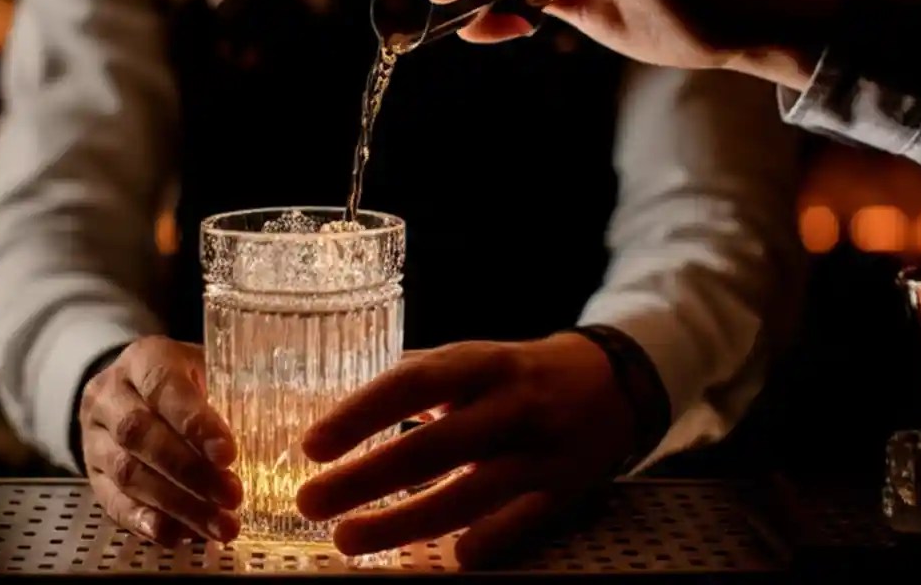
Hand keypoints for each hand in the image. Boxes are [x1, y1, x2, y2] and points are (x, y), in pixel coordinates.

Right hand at [79, 336, 242, 545]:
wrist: (131, 390)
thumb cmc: (184, 380)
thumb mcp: (207, 368)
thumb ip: (237, 389)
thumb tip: (292, 418)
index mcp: (143, 359)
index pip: (164, 388)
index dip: (195, 423)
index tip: (229, 454)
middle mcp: (110, 395)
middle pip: (141, 435)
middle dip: (190, 472)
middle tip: (232, 496)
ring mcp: (94, 437)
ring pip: (128, 474)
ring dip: (178, 505)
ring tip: (220, 525)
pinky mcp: (92, 475)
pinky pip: (113, 503)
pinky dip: (149, 523)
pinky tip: (181, 535)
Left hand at [295, 335, 638, 568]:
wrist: (610, 385)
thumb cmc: (515, 375)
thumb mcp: (469, 361)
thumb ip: (414, 383)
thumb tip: (334, 407)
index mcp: (480, 364)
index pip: (413, 383)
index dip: (362, 414)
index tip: (313, 445)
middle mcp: (511, 405)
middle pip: (434, 447)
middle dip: (366, 478)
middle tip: (309, 502)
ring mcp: (540, 452)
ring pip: (469, 495)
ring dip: (404, 522)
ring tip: (348, 538)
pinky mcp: (563, 492)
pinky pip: (520, 524)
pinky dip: (485, 542)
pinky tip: (448, 559)